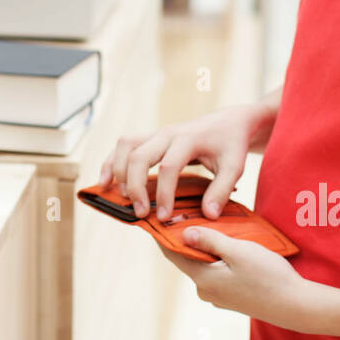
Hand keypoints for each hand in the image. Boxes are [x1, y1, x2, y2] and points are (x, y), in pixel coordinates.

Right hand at [99, 101, 277, 221]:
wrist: (227, 122)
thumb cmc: (230, 145)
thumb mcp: (234, 167)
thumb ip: (222, 190)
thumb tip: (207, 215)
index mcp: (189, 139)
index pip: (169, 167)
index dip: (163, 193)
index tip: (163, 217)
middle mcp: (168, 133)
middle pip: (140, 156)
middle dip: (136, 186)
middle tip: (141, 212)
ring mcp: (156, 133)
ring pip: (126, 146)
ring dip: (119, 171)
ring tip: (122, 197)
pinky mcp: (150, 138)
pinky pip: (124, 145)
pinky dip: (111, 161)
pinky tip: (105, 181)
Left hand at [160, 226, 322, 332]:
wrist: (295, 306)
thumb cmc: (268, 276)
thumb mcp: (238, 251)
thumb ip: (210, 241)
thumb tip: (184, 233)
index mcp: (203, 279)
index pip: (172, 253)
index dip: (164, 234)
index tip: (159, 216)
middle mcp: (205, 290)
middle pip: (189, 257)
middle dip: (189, 236)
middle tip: (191, 211)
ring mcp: (218, 295)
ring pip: (205, 263)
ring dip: (207, 246)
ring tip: (214, 224)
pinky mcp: (231, 296)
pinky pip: (217, 271)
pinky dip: (219, 257)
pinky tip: (230, 244)